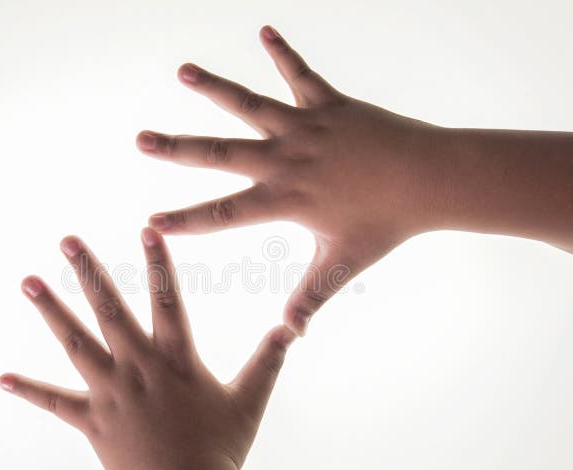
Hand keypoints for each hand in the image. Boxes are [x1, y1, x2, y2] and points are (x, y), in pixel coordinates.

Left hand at [0, 228, 293, 469]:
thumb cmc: (222, 451)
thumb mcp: (250, 400)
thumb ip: (268, 360)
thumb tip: (291, 327)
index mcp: (176, 360)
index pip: (168, 300)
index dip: (159, 262)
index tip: (147, 229)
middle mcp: (138, 368)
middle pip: (109, 310)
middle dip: (89, 271)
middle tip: (68, 239)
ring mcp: (111, 394)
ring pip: (75, 343)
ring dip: (51, 310)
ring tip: (29, 281)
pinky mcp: (92, 422)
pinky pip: (55, 403)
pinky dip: (29, 389)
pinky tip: (2, 378)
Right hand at [137, 25, 444, 334]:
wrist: (430, 179)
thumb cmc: (387, 224)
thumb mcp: (344, 263)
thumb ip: (312, 296)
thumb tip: (292, 335)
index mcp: (286, 200)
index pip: (224, 215)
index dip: (185, 221)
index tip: (150, 223)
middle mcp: (287, 160)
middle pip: (221, 153)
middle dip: (177, 149)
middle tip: (141, 140)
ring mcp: (306, 128)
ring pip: (250, 104)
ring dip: (214, 88)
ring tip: (182, 71)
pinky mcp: (328, 104)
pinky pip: (300, 74)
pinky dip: (283, 52)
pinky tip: (265, 29)